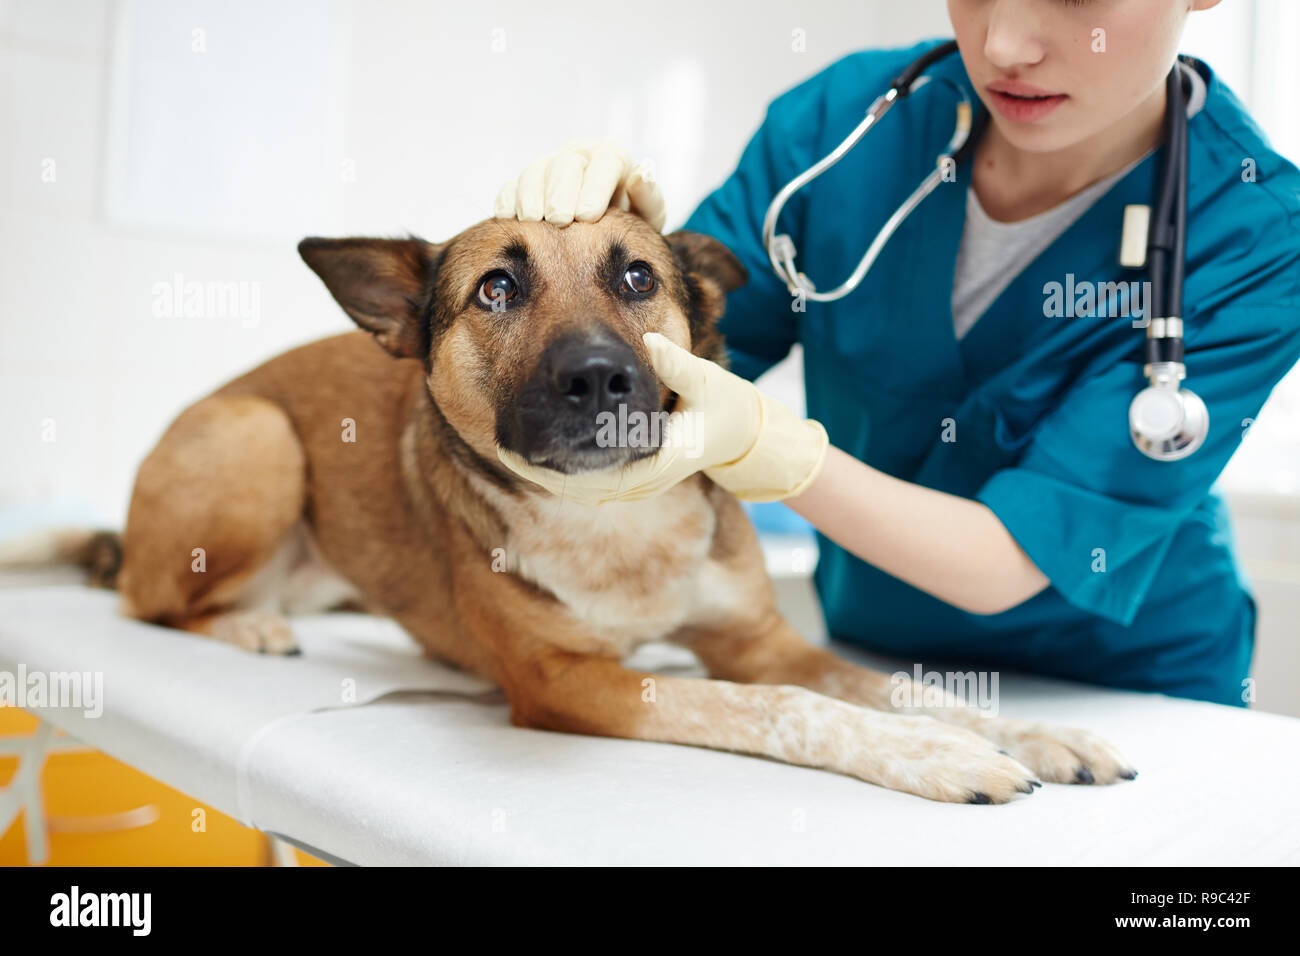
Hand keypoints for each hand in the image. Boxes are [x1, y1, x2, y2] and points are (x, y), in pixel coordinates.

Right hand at [492, 141, 666, 230]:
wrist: (605, 235)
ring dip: (531, 195)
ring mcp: (550, 167)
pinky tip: (507, 216)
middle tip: (560, 220)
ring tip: (533, 220)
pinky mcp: (526, 184)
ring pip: (536, 171)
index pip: (605, 162)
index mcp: (612, 156)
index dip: (594, 187)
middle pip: (566, 163)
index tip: (587, 216)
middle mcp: (580, 156)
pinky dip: (508, 198)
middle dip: (561, 191)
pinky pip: (512, 185)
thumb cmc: (630, 223)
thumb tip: (643, 173)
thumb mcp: (648, 217)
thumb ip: (649, 199)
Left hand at [496, 332, 828, 504]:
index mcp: (651, 462)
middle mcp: (638, 479)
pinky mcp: (632, 470)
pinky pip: (588, 475)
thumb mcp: (708, 383)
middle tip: (497, 441)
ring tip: (510, 443)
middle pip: (574, 482)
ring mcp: (634, 478)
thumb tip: (655, 340)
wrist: (751, 435)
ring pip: (578, 481)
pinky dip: (562, 463)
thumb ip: (679, 365)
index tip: (509, 442)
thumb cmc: (730, 407)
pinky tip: (539, 445)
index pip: (588, 475)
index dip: (544, 462)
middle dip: (537, 464)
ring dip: (546, 465)